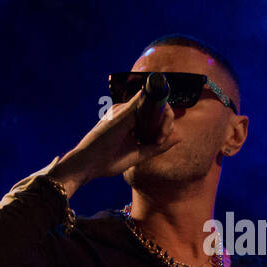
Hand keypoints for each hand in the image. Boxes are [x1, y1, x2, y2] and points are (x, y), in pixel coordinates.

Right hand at [47, 87, 181, 191]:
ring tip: (158, 140)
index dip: (163, 122)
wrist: (87, 164)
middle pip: (156, 105)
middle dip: (166, 121)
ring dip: (164, 120)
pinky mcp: (123, 112)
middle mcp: (125, 110)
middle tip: (161, 141)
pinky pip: (147, 101)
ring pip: (154, 102)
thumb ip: (158, 145)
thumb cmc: (108, 161)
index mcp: (127, 119)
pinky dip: (158, 117)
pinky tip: (158, 134)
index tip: (161, 140)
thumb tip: (179, 136)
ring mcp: (123, 109)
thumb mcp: (139, 153)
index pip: (152, 112)